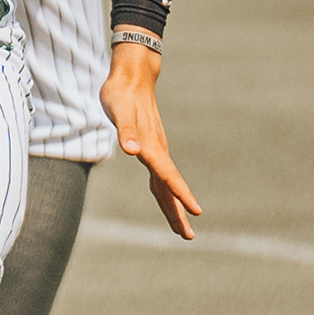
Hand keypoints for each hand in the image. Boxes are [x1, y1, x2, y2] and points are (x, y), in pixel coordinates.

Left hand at [100, 35, 201, 238]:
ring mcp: (155, 149)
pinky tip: (163, 197)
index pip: (167, 175)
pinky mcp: (150, 146)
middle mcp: (157, 150)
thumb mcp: (118, 111)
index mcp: (151, 146)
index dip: (180, 194)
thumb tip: (131, 150)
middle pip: (169, 187)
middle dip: (178, 212)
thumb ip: (125, 131)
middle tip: (188, 237)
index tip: (195, 212)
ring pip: (165, 183)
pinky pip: (159, 175)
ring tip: (181, 228)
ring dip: (173, 206)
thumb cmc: (120, 95)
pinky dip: (163, 191)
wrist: (130, 77)